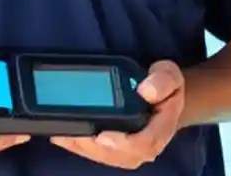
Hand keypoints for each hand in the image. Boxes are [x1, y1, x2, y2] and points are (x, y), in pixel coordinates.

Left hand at [50, 60, 185, 169]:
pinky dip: (77, 144)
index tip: (103, 137)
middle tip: (71, 135)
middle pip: (119, 155)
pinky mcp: (114, 148)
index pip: (145, 144)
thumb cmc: (164, 87)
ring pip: (104, 156)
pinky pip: (95, 152)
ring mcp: (128, 150)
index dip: (124, 144)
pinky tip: (60, 134)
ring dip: (82, 147)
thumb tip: (147, 91)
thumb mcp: (169, 75)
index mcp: (161, 129)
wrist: (162, 98)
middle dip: (94, 148)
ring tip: (62, 134)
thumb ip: (163, 81)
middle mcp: (144, 145)